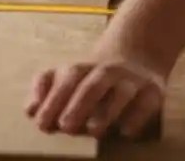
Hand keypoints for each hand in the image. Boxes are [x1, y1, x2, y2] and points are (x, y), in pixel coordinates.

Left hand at [24, 45, 166, 138]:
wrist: (137, 53)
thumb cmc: (92, 77)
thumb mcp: (66, 77)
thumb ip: (45, 89)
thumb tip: (30, 110)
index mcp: (81, 69)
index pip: (66, 79)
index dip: (53, 100)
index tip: (42, 123)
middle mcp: (107, 72)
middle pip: (92, 84)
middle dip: (78, 105)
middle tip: (66, 126)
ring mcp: (131, 80)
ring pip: (121, 92)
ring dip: (107, 111)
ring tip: (94, 130)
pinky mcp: (153, 91)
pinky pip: (146, 103)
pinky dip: (137, 117)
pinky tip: (125, 132)